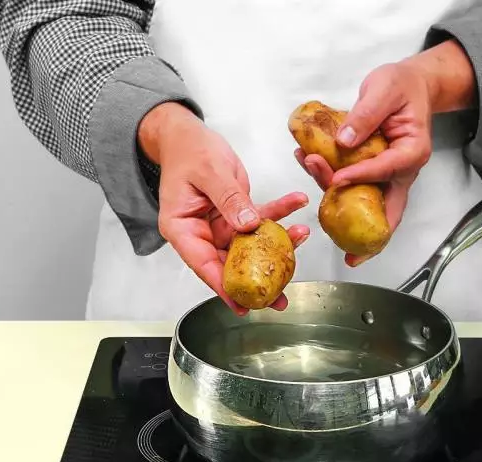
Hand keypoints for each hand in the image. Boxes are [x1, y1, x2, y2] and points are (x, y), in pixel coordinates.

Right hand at [140, 102, 310, 314]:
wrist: (188, 135)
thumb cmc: (187, 151)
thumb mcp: (209, 171)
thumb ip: (228, 198)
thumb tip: (248, 225)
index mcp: (181, 228)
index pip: (202, 264)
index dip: (223, 287)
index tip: (243, 305)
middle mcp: (199, 232)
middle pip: (228, 262)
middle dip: (256, 277)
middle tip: (280, 296)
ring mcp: (218, 225)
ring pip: (249, 243)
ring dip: (275, 242)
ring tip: (300, 240)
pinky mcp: (234, 213)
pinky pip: (259, 218)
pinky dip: (278, 213)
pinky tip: (296, 203)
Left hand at [295, 39, 476, 265]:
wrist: (410, 84)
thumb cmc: (403, 86)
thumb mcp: (385, 90)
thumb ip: (366, 114)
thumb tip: (344, 140)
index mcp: (412, 152)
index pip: (385, 170)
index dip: (360, 177)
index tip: (337, 180)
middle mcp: (401, 171)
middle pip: (384, 210)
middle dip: (365, 235)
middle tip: (342, 245)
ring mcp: (386, 175)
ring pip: (361, 199)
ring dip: (333, 192)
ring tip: (307, 163)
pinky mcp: (371, 172)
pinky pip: (350, 183)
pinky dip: (328, 176)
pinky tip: (306, 159)